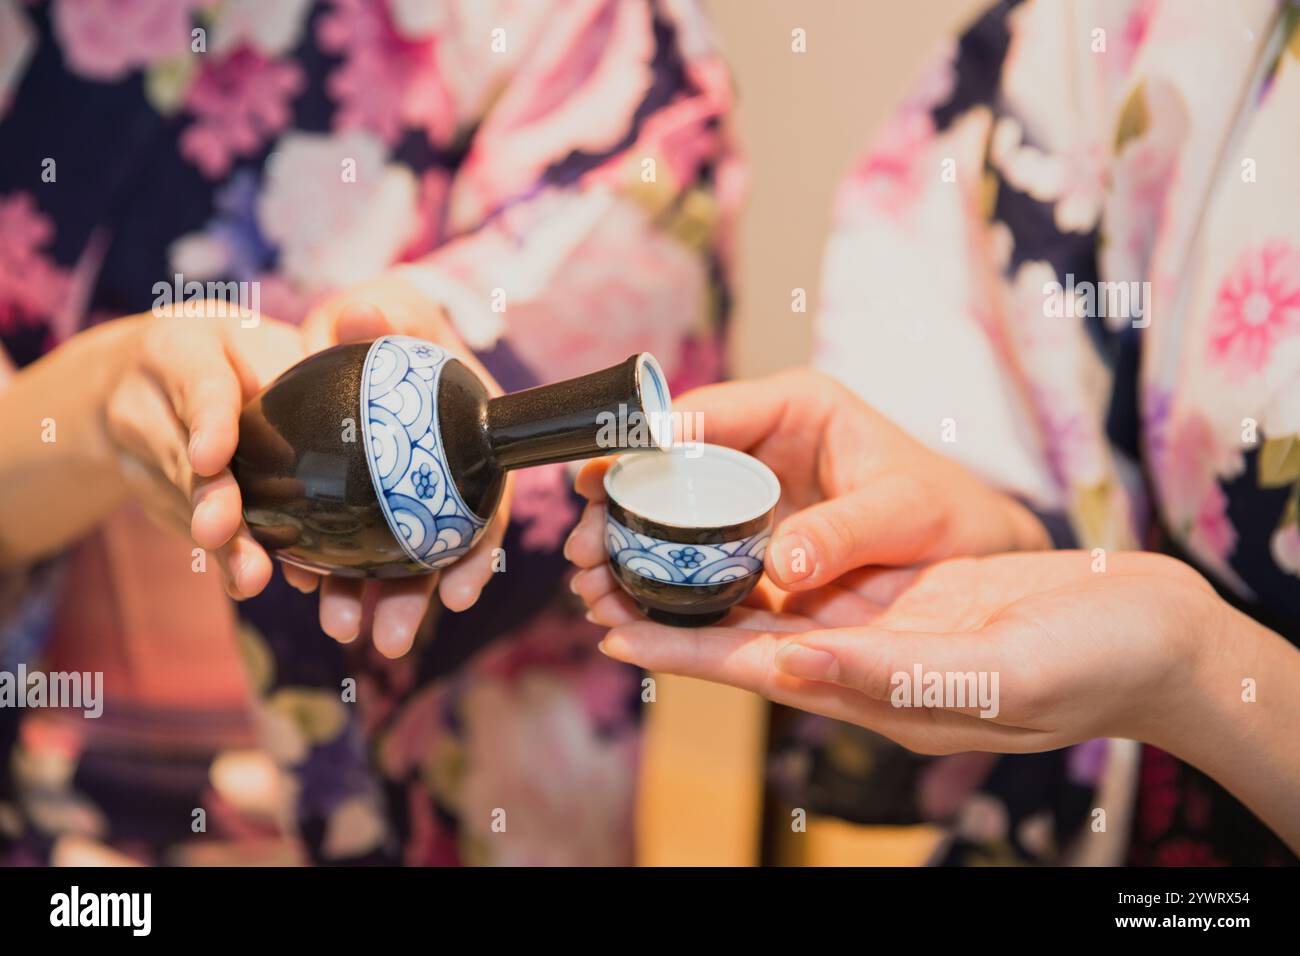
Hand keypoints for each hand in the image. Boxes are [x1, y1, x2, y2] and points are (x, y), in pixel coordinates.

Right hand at [104, 306, 305, 598]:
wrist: (144, 379)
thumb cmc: (230, 356)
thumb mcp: (261, 341)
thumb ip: (305, 355)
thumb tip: (370, 363)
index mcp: (180, 351)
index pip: (197, 387)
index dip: (207, 424)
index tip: (212, 459)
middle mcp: (146, 404)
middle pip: (180, 457)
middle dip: (207, 499)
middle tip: (221, 532)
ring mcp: (141, 455)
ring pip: (181, 501)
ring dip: (219, 542)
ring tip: (248, 576)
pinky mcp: (152, 496)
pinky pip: (185, 526)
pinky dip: (222, 554)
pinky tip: (245, 579)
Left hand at [290, 274, 510, 655]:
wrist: (348, 332)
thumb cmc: (382, 322)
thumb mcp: (387, 310)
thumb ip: (384, 317)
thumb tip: (363, 312)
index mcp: (472, 435)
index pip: (489, 505)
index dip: (478, 553)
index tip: (456, 594)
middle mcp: (447, 475)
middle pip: (442, 547)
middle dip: (417, 599)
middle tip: (389, 638)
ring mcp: (406, 494)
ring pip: (399, 558)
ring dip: (376, 601)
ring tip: (345, 632)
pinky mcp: (365, 505)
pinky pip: (356, 547)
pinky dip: (339, 573)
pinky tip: (313, 597)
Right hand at [564, 367, 1047, 620]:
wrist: (966, 551)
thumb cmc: (947, 514)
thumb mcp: (907, 513)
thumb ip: (847, 530)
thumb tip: (782, 564)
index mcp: (796, 406)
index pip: (709, 410)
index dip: (648, 439)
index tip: (602, 471)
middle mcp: (761, 441)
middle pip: (672, 462)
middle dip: (620, 501)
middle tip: (583, 544)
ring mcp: (749, 492)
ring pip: (670, 510)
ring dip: (626, 545)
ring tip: (589, 584)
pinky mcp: (748, 538)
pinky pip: (692, 553)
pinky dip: (656, 577)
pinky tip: (621, 604)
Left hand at [594, 550, 1226, 756]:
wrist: (1155, 635)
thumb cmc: (1095, 662)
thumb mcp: (999, 671)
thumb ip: (894, 675)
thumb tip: (791, 659)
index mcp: (880, 692)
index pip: (757, 671)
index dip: (682, 654)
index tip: (612, 631)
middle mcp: (865, 664)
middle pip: (746, 639)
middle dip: (671, 613)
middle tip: (598, 581)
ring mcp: (884, 629)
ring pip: (771, 604)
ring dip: (706, 579)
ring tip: (642, 548)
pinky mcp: (905, 596)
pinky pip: (818, 576)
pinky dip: (765, 556)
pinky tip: (731, 531)